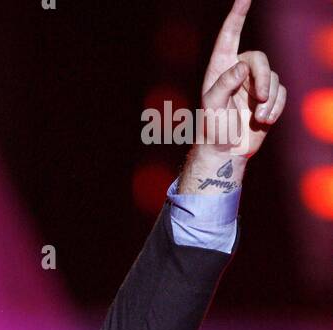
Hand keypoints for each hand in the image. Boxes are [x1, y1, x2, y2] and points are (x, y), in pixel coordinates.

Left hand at [180, 0, 286, 190]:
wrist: (225, 152)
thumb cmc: (212, 130)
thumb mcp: (211, 107)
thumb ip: (223, 84)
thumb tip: (241, 68)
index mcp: (220, 67)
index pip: (230, 35)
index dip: (238, 14)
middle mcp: (238, 71)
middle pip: (260, 59)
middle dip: (263, 78)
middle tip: (260, 98)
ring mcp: (254, 84)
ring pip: (273, 78)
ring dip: (269, 100)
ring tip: (259, 118)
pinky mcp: (268, 98)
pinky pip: (281, 93)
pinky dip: (275, 107)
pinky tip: (264, 120)